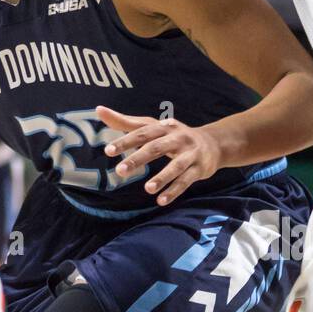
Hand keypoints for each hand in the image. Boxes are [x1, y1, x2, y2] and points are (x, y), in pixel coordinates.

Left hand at [98, 106, 222, 205]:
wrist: (214, 143)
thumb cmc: (174, 135)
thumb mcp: (152, 126)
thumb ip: (125, 122)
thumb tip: (98, 110)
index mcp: (163, 127)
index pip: (142, 133)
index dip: (126, 141)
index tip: (108, 151)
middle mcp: (177, 138)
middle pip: (156, 148)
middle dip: (138, 159)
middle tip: (120, 171)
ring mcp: (190, 154)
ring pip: (175, 166)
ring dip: (162, 177)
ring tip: (147, 189)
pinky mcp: (199, 169)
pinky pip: (186, 181)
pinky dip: (174, 191)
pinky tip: (161, 201)